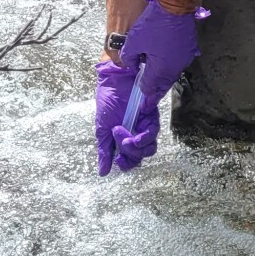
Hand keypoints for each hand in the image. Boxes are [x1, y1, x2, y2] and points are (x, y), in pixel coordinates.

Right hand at [94, 59, 158, 175]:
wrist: (112, 82)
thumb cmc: (107, 103)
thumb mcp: (102, 129)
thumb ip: (104, 150)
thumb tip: (102, 172)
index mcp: (124, 140)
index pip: (130, 160)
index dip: (126, 164)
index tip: (118, 161)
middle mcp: (136, 135)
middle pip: (140, 156)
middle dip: (130, 154)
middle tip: (119, 141)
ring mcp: (145, 126)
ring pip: (149, 148)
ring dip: (136, 147)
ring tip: (123, 136)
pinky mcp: (152, 117)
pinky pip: (152, 133)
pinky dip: (143, 137)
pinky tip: (134, 133)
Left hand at [121, 0, 209, 100]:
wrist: (176, 5)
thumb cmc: (154, 23)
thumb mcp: (134, 40)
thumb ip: (129, 58)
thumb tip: (131, 65)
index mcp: (160, 70)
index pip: (150, 89)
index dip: (145, 97)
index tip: (141, 105)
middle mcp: (174, 68)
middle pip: (163, 85)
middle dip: (154, 92)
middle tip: (148, 98)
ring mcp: (184, 60)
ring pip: (171, 75)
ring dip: (162, 79)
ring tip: (153, 81)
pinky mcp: (189, 50)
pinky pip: (177, 64)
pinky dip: (169, 67)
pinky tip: (163, 63)